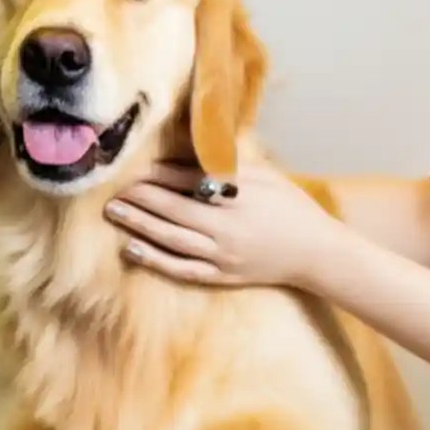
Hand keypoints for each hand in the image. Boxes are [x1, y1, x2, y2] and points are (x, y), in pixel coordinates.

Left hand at [105, 159, 357, 288]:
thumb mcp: (267, 177)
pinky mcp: (222, 276)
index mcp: (239, 197)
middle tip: (112, 187)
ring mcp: (223, 255)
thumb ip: (230, 166)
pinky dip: (155, 260)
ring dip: (139, 224)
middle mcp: (227, 227)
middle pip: (173, 209)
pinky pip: (181, 269)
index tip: (136, 167)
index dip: (159, 174)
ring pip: (170, 239)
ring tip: (115, 212)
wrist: (316, 253)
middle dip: (140, 197)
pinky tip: (132, 249)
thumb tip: (193, 153)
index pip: (188, 181)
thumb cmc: (293, 208)